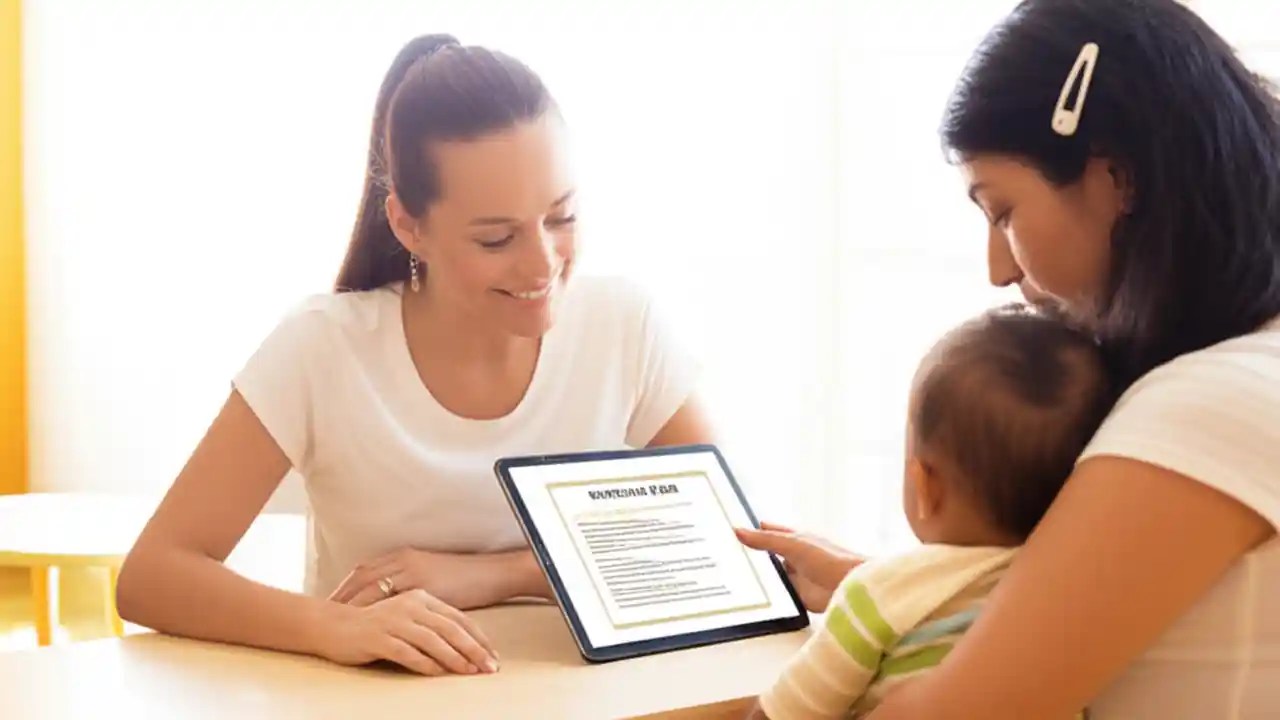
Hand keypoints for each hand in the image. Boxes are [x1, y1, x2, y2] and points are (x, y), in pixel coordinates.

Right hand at [317, 588, 498, 675]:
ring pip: (432, 640)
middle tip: (489, 667)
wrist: (332, 625)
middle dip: (473, 649)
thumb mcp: (407, 617)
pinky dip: (425, 663)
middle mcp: (410, 605)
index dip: (477, 638)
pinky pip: (407, 652)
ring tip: (469, 672)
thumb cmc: (374, 625)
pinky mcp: (378, 637)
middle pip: (450, 629)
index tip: (493, 655)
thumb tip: (462, 647)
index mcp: (421, 597)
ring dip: (454, 658)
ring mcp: (394, 620)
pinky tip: (438, 673)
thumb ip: (431, 625)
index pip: (457, 618)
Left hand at [329, 548, 545, 609]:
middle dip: (342, 593)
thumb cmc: (465, 576)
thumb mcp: (432, 575)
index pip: (366, 569)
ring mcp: (414, 570)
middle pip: (362, 575)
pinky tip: (369, 622)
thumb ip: (411, 582)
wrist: (491, 572)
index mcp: (405, 555)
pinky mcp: (425, 584)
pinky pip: (394, 598)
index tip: (332, 600)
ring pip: (373, 585)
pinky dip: (377, 609)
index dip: (346, 585)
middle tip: (324, 611)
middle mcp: (405, 559)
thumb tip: (392, 598)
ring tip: (339, 620)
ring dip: (353, 602)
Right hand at [735, 522, 863, 611]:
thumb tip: (737, 530)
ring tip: (731, 578)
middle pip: (767, 556)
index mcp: (794, 538)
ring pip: (771, 577)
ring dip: (758, 578)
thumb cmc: (829, 559)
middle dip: (751, 556)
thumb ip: (765, 540)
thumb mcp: (792, 544)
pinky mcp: (798, 597)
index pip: (768, 531)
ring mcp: (796, 577)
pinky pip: (778, 597)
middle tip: (726, 557)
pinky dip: (768, 597)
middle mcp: (794, 557)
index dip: (753, 530)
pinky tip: (752, 598)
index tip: (731, 530)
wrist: (851, 587)